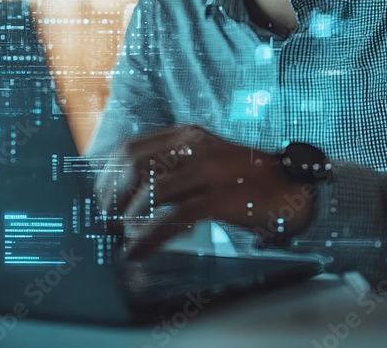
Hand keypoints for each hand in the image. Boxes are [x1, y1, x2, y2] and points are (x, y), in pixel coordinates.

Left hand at [94, 125, 314, 259]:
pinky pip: (174, 218)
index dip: (106, 177)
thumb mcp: (203, 161)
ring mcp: (211, 170)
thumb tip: (125, 193)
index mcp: (187, 135)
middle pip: (135, 167)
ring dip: (127, 219)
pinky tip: (136, 251)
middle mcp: (197, 146)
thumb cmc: (242, 181)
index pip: (131, 149)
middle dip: (111, 198)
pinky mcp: (222, 197)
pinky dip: (148, 238)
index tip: (96, 200)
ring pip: (152, 191)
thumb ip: (171, 167)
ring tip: (118, 238)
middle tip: (103, 223)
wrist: (291, 190)